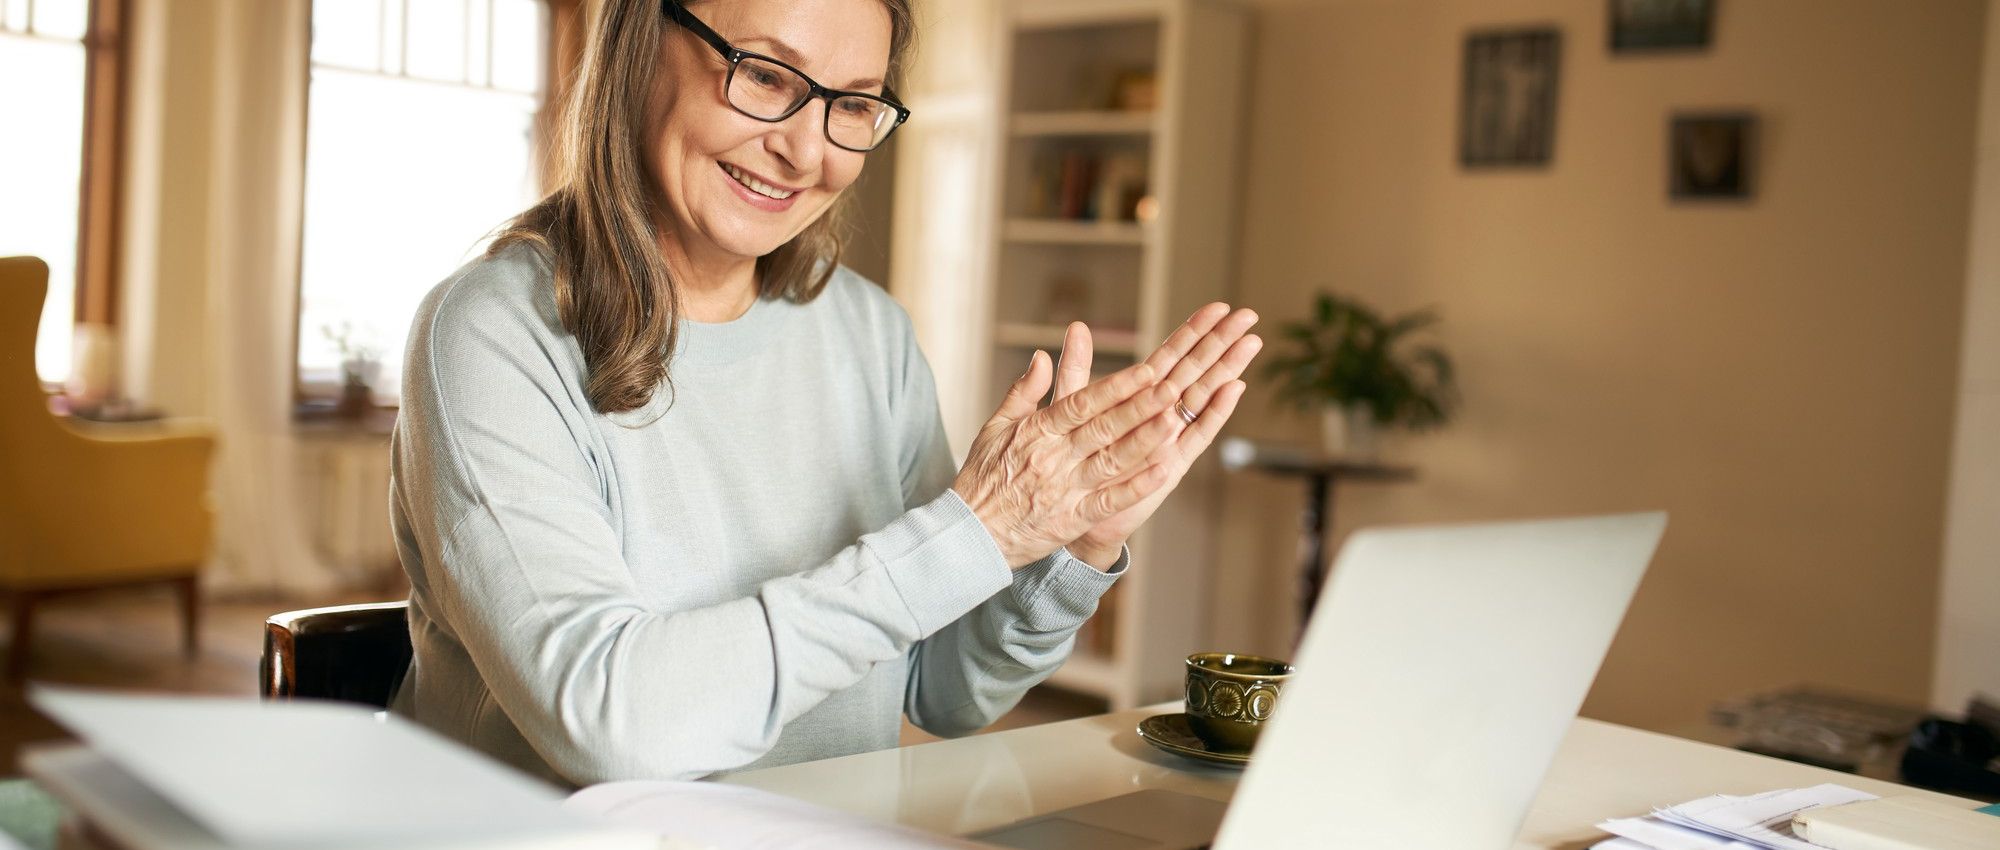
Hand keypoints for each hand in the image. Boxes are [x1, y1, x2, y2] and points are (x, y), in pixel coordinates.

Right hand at [953, 353, 1185, 567]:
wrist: (970, 533)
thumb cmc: (982, 479)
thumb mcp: (995, 427)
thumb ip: (1023, 392)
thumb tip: (1042, 356)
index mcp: (1037, 431)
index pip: (1081, 403)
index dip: (1115, 387)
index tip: (1145, 371)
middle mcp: (1054, 457)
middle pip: (1102, 427)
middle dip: (1139, 406)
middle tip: (1170, 387)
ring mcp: (1065, 489)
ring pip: (1111, 460)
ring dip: (1144, 441)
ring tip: (1174, 422)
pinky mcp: (1072, 519)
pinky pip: (1109, 501)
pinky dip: (1136, 487)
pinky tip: (1162, 472)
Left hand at [1057, 305, 1262, 567]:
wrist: (1070, 511)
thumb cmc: (1070, 461)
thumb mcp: (1068, 408)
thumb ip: (1076, 369)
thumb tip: (1077, 326)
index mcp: (1139, 396)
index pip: (1171, 356)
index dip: (1193, 331)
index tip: (1218, 306)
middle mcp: (1161, 414)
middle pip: (1196, 370)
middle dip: (1221, 342)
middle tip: (1249, 315)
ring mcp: (1170, 438)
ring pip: (1204, 396)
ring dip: (1227, 369)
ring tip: (1251, 343)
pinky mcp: (1172, 464)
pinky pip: (1197, 434)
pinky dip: (1215, 411)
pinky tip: (1235, 388)